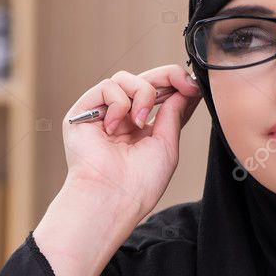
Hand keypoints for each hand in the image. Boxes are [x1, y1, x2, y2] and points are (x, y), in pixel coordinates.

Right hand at [62, 65, 201, 220]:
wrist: (114, 196)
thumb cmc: (140, 182)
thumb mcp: (167, 144)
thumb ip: (173, 114)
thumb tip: (183, 90)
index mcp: (140, 129)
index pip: (159, 96)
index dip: (176, 86)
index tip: (193, 86)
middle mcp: (121, 118)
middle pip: (144, 81)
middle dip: (166, 78)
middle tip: (183, 83)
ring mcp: (102, 114)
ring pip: (126, 79)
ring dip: (142, 95)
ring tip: (141, 122)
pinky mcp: (82, 113)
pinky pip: (107, 87)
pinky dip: (119, 103)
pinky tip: (116, 127)